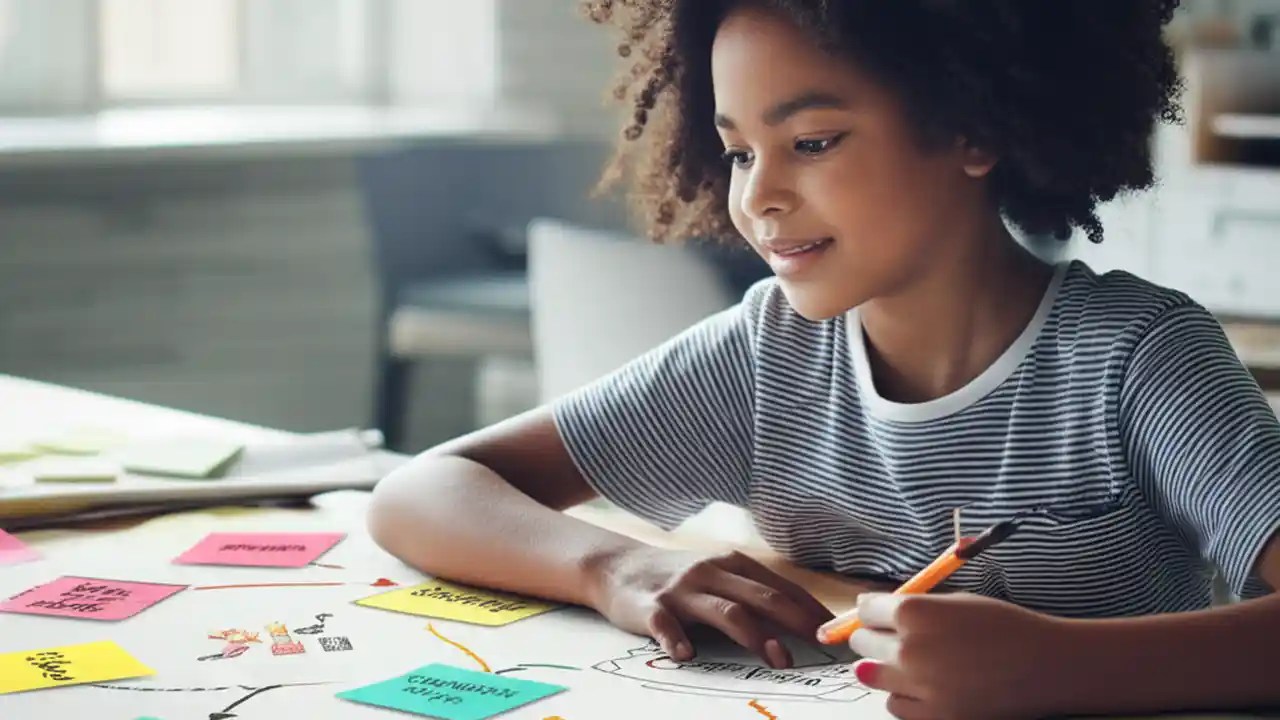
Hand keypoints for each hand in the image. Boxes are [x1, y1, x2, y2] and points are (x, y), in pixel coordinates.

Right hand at [585, 546, 833, 668]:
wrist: (618, 568)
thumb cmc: (680, 581)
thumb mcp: (719, 578)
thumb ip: (753, 595)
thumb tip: (805, 624)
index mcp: (734, 565)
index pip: (783, 588)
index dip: (813, 611)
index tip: (840, 635)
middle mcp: (712, 572)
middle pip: (763, 597)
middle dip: (796, 622)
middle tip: (821, 648)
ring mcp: (682, 589)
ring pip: (725, 610)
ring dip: (755, 635)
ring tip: (777, 659)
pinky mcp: (651, 607)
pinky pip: (667, 623)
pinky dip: (677, 639)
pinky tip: (685, 655)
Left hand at [849, 592, 1066, 719]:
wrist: (1045, 665)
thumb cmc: (1003, 626)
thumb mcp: (955, 602)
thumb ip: (914, 609)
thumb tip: (876, 612)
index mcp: (914, 613)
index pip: (865, 610)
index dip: (871, 611)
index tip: (875, 613)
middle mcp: (908, 650)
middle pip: (862, 643)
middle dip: (873, 637)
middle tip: (890, 638)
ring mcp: (918, 687)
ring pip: (872, 676)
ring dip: (884, 668)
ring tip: (910, 664)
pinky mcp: (933, 718)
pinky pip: (895, 706)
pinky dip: (904, 697)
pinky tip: (925, 687)